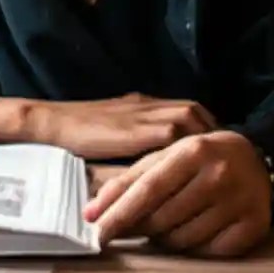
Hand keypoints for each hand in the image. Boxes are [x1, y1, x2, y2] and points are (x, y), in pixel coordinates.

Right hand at [30, 93, 216, 159]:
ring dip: (204, 140)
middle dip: (212, 133)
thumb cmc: (77, 130)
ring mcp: (145, 115)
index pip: (189, 109)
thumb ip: (136, 133)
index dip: (205, 127)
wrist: (53, 123)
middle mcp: (149, 105)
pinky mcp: (138, 131)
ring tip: (210, 165)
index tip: (214, 147)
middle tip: (219, 158)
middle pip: (196, 112)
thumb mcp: (114, 126)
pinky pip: (174, 137)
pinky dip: (186, 150)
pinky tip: (192, 170)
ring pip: (190, 119)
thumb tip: (156, 154)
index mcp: (144, 103)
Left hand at [83, 131, 272, 257]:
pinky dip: (195, 248)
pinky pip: (209, 251)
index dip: (120, 213)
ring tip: (168, 224)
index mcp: (193, 151)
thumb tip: (92, 212)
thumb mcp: (165, 156)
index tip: (96, 231)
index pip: (148, 190)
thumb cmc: (199, 157)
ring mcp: (239, 202)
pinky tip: (195, 230)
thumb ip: (128, 180)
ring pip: (183, 240)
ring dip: (165, 239)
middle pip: (163, 218)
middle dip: (141, 227)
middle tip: (135, 225)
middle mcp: (218, 175)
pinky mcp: (254, 225)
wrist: (256, 158)